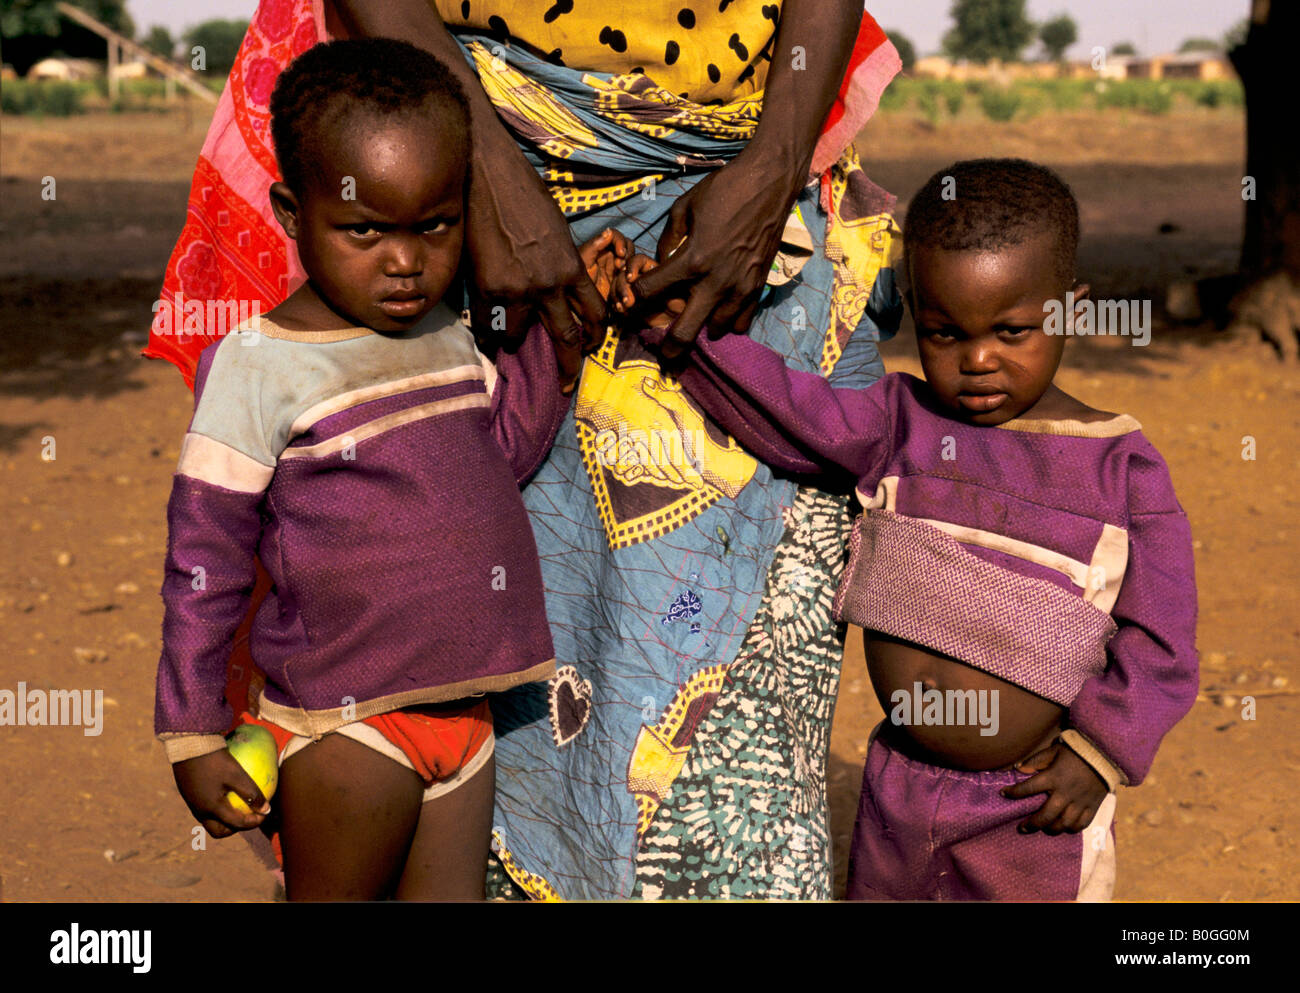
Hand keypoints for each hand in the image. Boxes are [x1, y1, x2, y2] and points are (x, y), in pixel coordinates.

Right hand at [172, 749, 270, 838]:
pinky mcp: (188, 793)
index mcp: (211, 809)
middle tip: (248, 817)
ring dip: (225, 819)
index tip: (264, 814)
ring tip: (238, 806)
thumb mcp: (237, 775)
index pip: (236, 824)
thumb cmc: (214, 760)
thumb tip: (267, 809)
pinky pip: (204, 806)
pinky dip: (217, 806)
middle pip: (218, 830)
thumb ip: (252, 793)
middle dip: (235, 828)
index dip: (253, 822)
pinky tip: (227, 791)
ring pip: (210, 820)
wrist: (188, 744)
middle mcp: (200, 810)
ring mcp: (192, 803)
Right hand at [463, 142, 606, 392]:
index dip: (594, 336)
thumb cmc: (523, 194)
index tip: (591, 346)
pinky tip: (483, 335)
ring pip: (518, 335)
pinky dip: (485, 331)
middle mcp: (548, 284)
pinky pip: (487, 323)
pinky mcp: (486, 287)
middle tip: (568, 386)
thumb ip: (561, 261)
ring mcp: (516, 289)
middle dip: (570, 366)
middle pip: (566, 338)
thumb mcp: (556, 229)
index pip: (595, 313)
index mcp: (572, 267)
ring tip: (508, 339)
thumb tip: (561, 282)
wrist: (487, 176)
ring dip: (514, 339)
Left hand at [577, 227, 631, 300]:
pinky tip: (625, 291)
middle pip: (627, 247)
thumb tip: (608, 232)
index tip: (621, 254)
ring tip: (624, 280)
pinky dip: (632, 284)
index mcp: (600, 249)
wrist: (579, 310)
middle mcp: (610, 257)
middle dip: (627, 256)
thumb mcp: (582, 264)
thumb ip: (593, 247)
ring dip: (631, 270)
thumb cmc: (575, 285)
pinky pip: (634, 279)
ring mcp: (618, 270)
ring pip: (632, 263)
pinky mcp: (624, 284)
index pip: (614, 236)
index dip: (620, 242)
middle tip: (620, 268)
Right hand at [614, 254, 685, 329]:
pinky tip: (620, 311)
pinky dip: (615, 305)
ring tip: (622, 308)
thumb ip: (661, 291)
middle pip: (624, 273)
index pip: (638, 261)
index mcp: (655, 269)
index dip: (632, 266)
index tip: (630, 279)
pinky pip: (616, 300)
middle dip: (622, 286)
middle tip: (627, 302)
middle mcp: (642, 277)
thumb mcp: (676, 296)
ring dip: (616, 295)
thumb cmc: (683, 307)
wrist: (678, 324)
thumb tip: (639, 289)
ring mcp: (633, 290)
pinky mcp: (629, 304)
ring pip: (617, 285)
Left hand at [629, 148, 799, 356]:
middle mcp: (715, 281)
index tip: (633, 299)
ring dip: (701, 329)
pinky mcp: (757, 288)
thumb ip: (668, 239)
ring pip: (715, 331)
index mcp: (692, 259)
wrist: (770, 184)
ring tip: (695, 322)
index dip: (637, 297)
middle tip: (662, 355)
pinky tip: (720, 315)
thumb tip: (661, 261)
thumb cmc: (724, 189)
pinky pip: (742, 322)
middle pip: (685, 332)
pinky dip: (729, 323)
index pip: (652, 291)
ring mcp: (739, 288)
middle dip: (669, 348)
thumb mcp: (684, 207)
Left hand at [1000, 741, 1108, 834]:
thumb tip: (1017, 768)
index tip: (1003, 794)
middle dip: (1031, 824)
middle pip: (1045, 815)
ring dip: (1050, 829)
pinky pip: (1081, 825)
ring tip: (1043, 829)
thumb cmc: (1076, 752)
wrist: (1105, 756)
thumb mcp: (1054, 750)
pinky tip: (1064, 828)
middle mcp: (1065, 793)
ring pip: (1063, 824)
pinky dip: (1071, 829)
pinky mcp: (1092, 807)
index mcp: (1053, 777)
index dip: (1013, 793)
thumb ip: (1035, 760)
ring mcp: (1080, 802)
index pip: (1028, 788)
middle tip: (1022, 828)